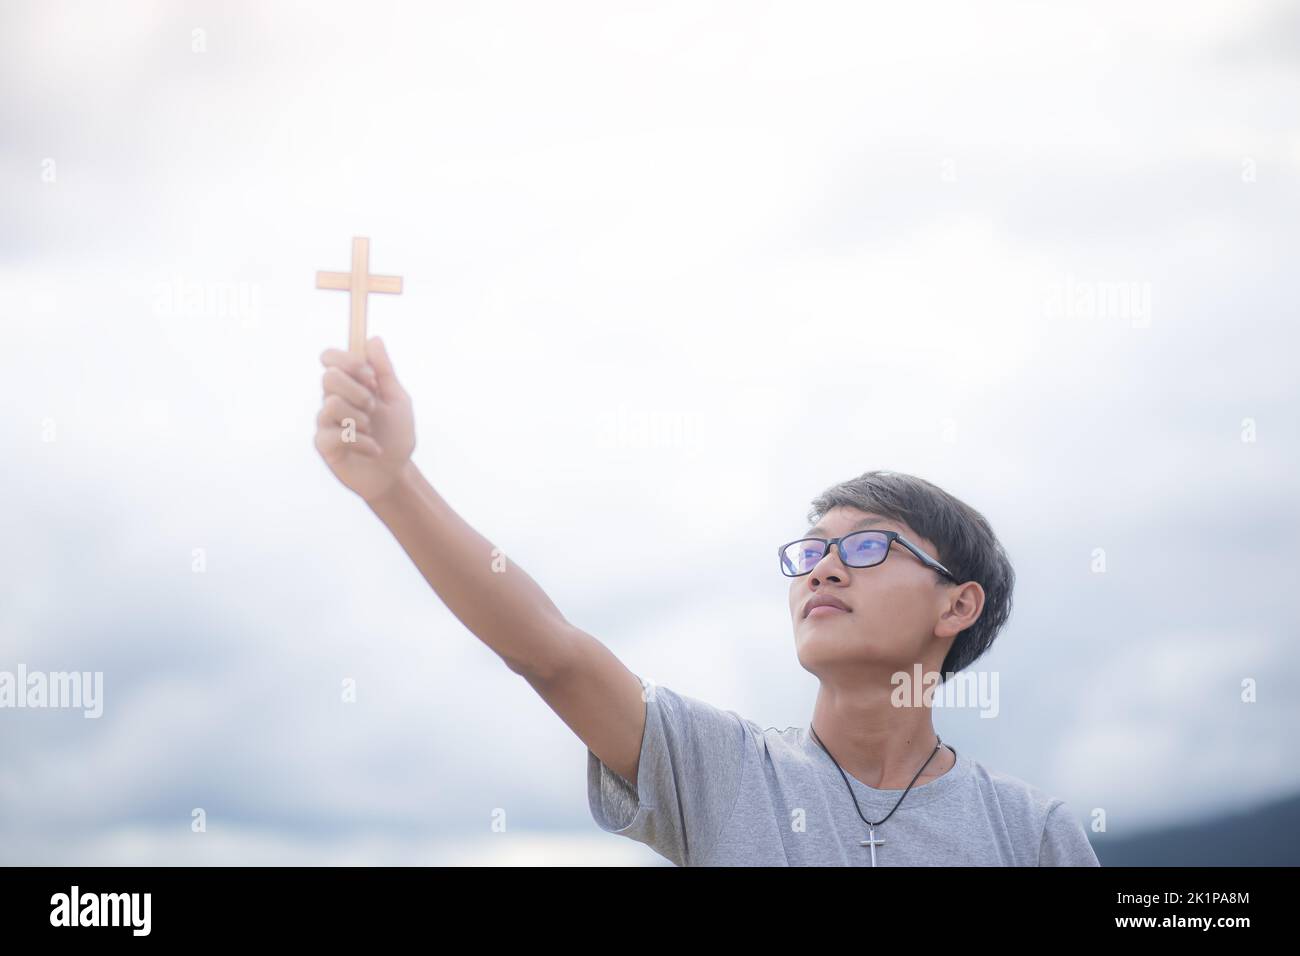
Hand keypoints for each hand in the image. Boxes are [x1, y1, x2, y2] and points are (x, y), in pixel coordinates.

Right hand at [315, 336, 415, 503]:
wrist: (396, 472)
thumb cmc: (396, 435)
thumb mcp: (397, 399)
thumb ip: (385, 371)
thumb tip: (373, 339)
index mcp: (350, 384)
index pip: (330, 358)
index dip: (348, 361)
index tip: (371, 378)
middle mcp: (333, 399)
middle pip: (329, 377)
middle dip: (358, 392)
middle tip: (374, 408)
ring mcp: (326, 422)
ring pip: (332, 404)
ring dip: (361, 419)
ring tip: (372, 431)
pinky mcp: (324, 444)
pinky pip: (335, 433)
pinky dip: (362, 442)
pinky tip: (373, 449)